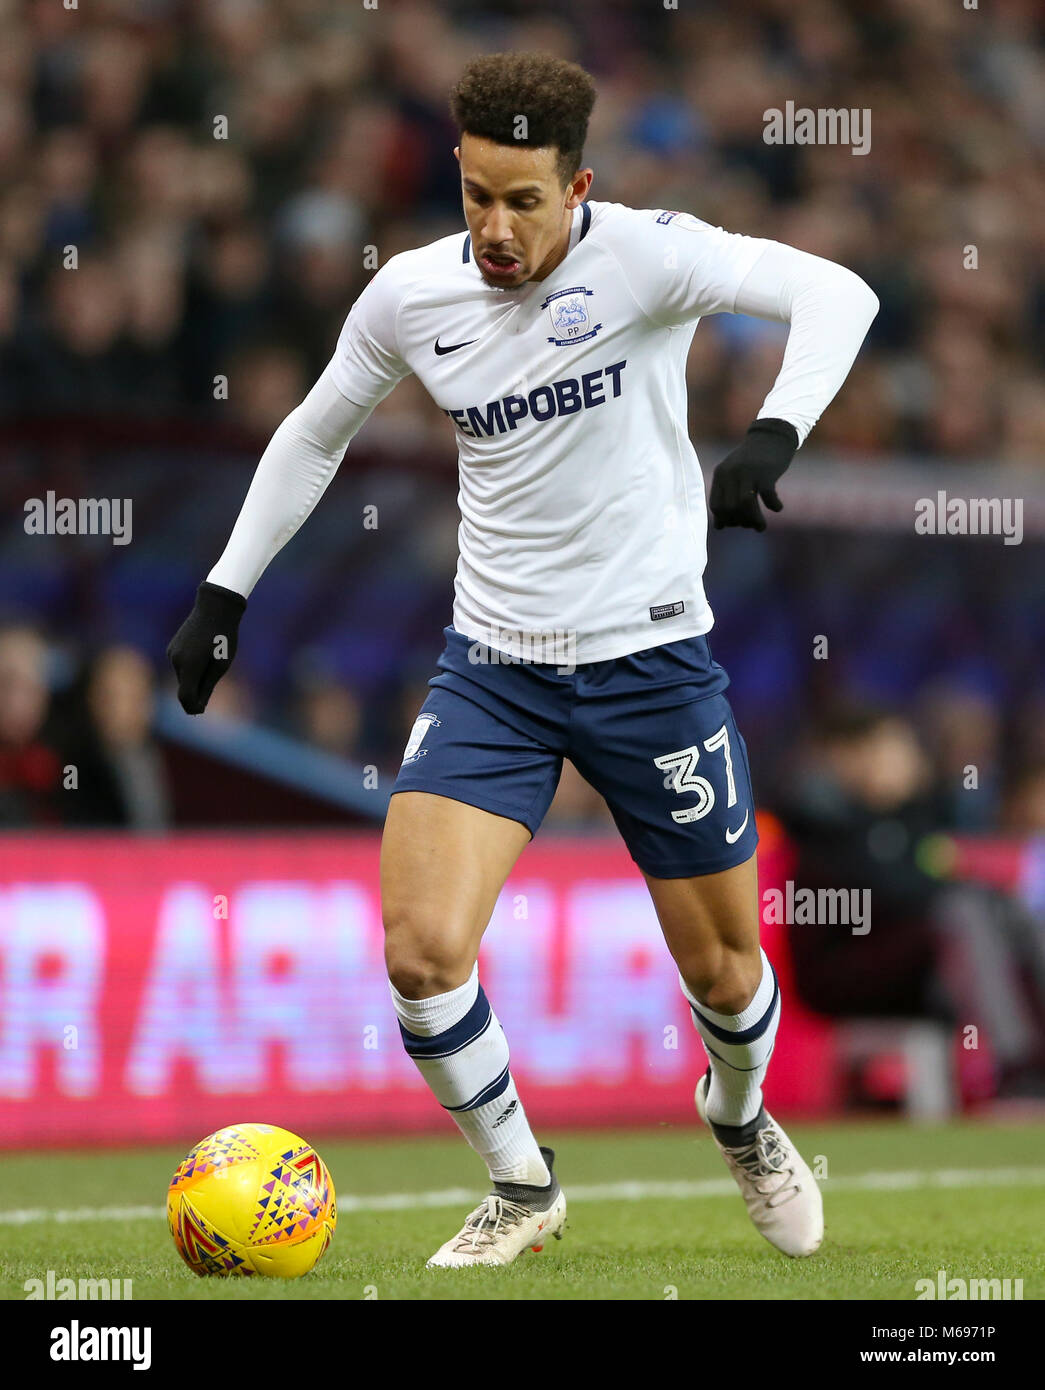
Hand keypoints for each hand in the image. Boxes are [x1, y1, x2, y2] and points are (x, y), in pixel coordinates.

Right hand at [167, 582, 246, 713]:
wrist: (215, 608)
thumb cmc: (223, 637)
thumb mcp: (222, 664)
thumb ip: (208, 686)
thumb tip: (199, 706)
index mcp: (190, 665)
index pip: (185, 697)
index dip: (193, 707)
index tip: (202, 711)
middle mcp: (176, 660)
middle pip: (184, 688)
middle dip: (195, 694)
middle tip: (211, 688)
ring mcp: (172, 653)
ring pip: (182, 677)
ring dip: (195, 679)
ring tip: (212, 664)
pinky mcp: (172, 648)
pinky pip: (181, 666)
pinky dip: (191, 669)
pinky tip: (204, 656)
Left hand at [708, 418, 798, 531]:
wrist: (772, 436)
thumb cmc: (753, 461)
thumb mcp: (734, 475)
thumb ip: (726, 497)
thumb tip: (719, 527)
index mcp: (720, 474)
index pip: (716, 506)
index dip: (725, 520)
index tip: (736, 523)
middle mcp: (731, 473)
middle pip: (730, 509)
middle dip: (740, 522)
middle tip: (751, 524)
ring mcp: (748, 472)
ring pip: (745, 505)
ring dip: (753, 520)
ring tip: (760, 527)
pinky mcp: (766, 472)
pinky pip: (767, 496)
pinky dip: (773, 506)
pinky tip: (777, 507)